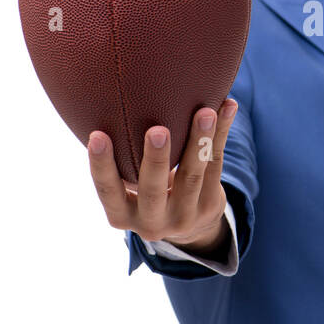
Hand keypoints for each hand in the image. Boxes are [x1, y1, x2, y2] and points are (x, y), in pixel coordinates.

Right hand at [88, 102, 238, 254]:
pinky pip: (216, 164)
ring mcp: (184, 217)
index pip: (108, 190)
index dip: (101, 166)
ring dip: (199, 141)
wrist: (189, 226)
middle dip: (156, 160)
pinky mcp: (210, 204)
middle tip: (157, 131)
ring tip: (205, 112)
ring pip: (193, 176)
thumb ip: (121, 158)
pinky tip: (228, 106)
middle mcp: (152, 222)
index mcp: (122, 215)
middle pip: (154, 191)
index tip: (96, 135)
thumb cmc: (147, 190)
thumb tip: (109, 97)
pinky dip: (222, 133)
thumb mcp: (128, 187)